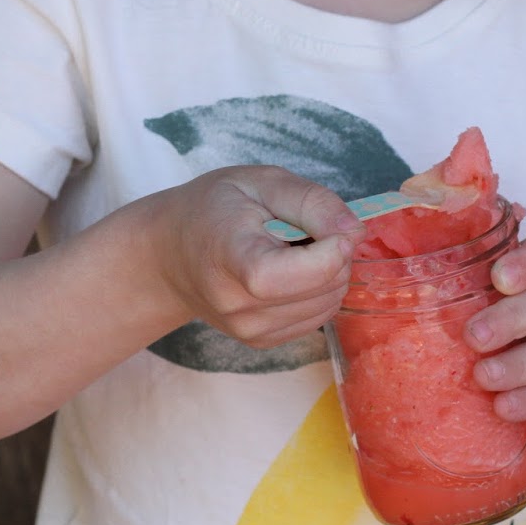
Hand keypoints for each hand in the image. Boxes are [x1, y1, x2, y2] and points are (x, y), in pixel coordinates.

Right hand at [151, 166, 364, 349]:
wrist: (170, 253)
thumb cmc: (212, 209)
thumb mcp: (260, 182)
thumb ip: (312, 202)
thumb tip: (355, 232)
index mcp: (238, 263)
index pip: (314, 270)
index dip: (336, 243)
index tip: (325, 220)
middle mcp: (243, 309)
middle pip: (328, 287)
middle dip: (334, 253)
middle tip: (300, 229)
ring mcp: (251, 332)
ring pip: (330, 304)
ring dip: (328, 273)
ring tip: (291, 250)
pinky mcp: (262, 342)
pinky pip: (317, 317)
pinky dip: (317, 291)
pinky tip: (288, 271)